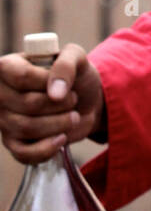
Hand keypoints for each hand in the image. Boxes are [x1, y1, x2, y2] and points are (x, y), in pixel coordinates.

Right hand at [0, 43, 104, 163]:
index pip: (22, 76)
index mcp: (9, 67)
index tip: (67, 86)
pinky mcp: (13, 143)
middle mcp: (0, 94)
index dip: (48, 83)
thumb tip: (55, 94)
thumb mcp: (76, 57)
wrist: (83, 101)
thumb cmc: (74, 75)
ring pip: (28, 127)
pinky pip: (24, 153)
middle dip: (61, 104)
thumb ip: (66, 65)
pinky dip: (48, 148)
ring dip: (60, 124)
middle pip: (28, 104)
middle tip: (74, 99)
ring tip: (74, 116)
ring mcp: (4, 120)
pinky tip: (62, 138)